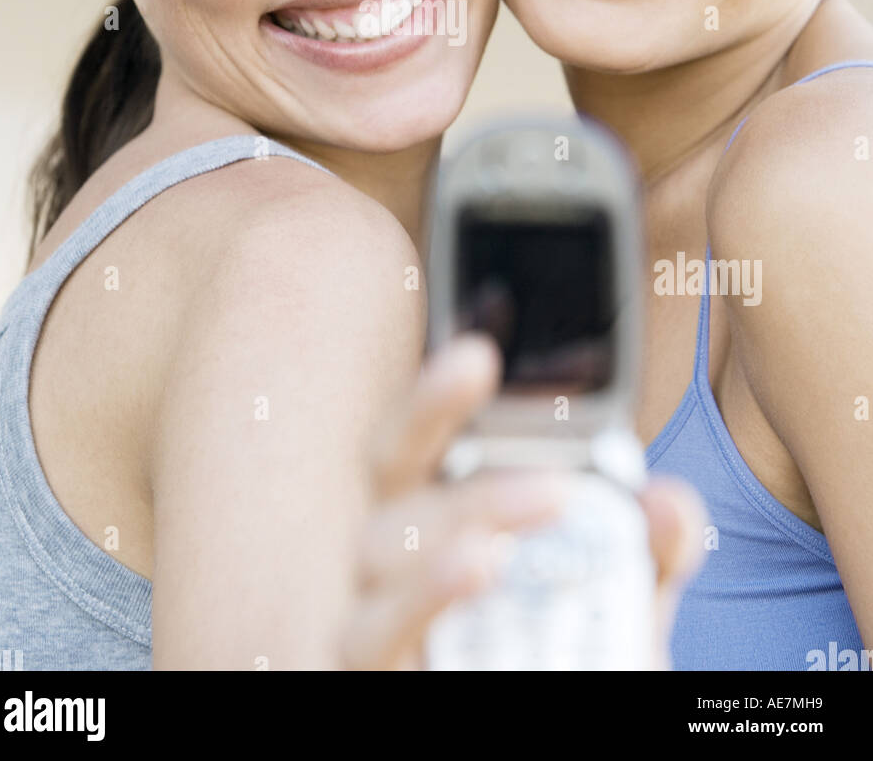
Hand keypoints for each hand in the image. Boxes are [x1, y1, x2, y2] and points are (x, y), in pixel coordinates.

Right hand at [339, 332, 704, 669]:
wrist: (535, 711)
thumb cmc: (557, 659)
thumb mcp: (619, 601)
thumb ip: (648, 552)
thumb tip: (669, 502)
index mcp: (442, 504)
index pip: (433, 426)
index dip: (446, 378)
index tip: (484, 330)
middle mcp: (397, 541)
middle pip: (392, 458)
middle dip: (427, 404)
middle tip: (476, 360)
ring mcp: (376, 600)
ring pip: (385, 540)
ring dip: (458, 508)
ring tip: (540, 492)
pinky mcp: (369, 661)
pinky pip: (373, 628)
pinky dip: (425, 592)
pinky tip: (478, 563)